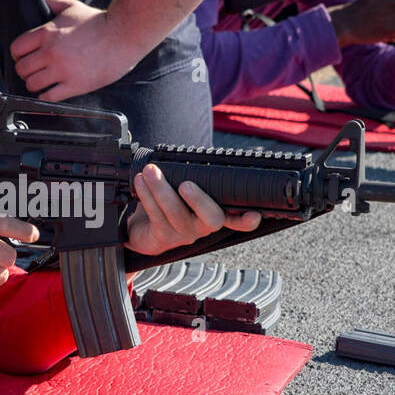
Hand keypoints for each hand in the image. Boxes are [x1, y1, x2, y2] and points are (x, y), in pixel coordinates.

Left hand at [11, 0, 141, 102]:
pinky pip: (48, 97)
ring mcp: (61, 70)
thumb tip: (43, 0)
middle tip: (34, 72)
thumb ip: (54, 3)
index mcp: (47, 33)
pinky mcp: (73, 85)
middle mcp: (50, 52)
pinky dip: (46, 96)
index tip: (25, 58)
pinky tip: (52, 91)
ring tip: (43, 83)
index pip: (17, 49)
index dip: (18, 55)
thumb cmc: (99, 22)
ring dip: (35, 85)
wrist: (122, 34)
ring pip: (32, 84)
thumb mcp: (73, 7)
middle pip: (21, 69)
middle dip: (25, 72)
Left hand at [125, 164, 260, 256]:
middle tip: (185, 184)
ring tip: (150, 172)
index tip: (254, 214)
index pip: (238, 220)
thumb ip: (193, 176)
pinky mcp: (163, 239)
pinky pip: (157, 217)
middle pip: (212, 219)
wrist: (140, 227)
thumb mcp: (181, 186)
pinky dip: (148, 196)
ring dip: (161, 189)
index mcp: (213, 212)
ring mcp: (184, 235)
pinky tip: (141, 182)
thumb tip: (192, 154)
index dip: (246, 219)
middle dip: (200, 200)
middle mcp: (202, 227)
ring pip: (177, 214)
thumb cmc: (165, 201)